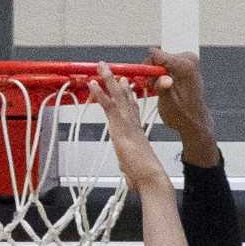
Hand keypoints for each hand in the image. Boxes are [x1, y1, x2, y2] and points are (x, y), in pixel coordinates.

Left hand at [88, 63, 169, 191]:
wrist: (150, 177)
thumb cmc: (145, 178)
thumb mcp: (135, 172)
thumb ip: (130, 171)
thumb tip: (130, 179)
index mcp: (138, 133)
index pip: (133, 109)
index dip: (129, 95)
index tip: (126, 84)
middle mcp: (133, 124)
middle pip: (125, 98)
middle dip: (117, 82)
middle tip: (112, 69)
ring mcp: (127, 123)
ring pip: (117, 96)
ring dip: (108, 80)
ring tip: (101, 67)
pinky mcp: (119, 126)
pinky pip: (108, 106)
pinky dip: (100, 93)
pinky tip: (94, 84)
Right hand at [149, 48, 218, 165]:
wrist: (195, 121)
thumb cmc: (183, 115)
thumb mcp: (168, 103)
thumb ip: (162, 88)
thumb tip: (161, 79)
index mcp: (184, 66)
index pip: (156, 55)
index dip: (146, 68)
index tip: (144, 80)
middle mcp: (189, 59)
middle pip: (159, 57)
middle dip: (152, 72)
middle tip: (152, 88)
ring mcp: (189, 61)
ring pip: (162, 61)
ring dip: (157, 75)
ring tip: (159, 90)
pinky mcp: (188, 65)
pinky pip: (169, 64)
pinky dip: (163, 74)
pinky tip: (164, 86)